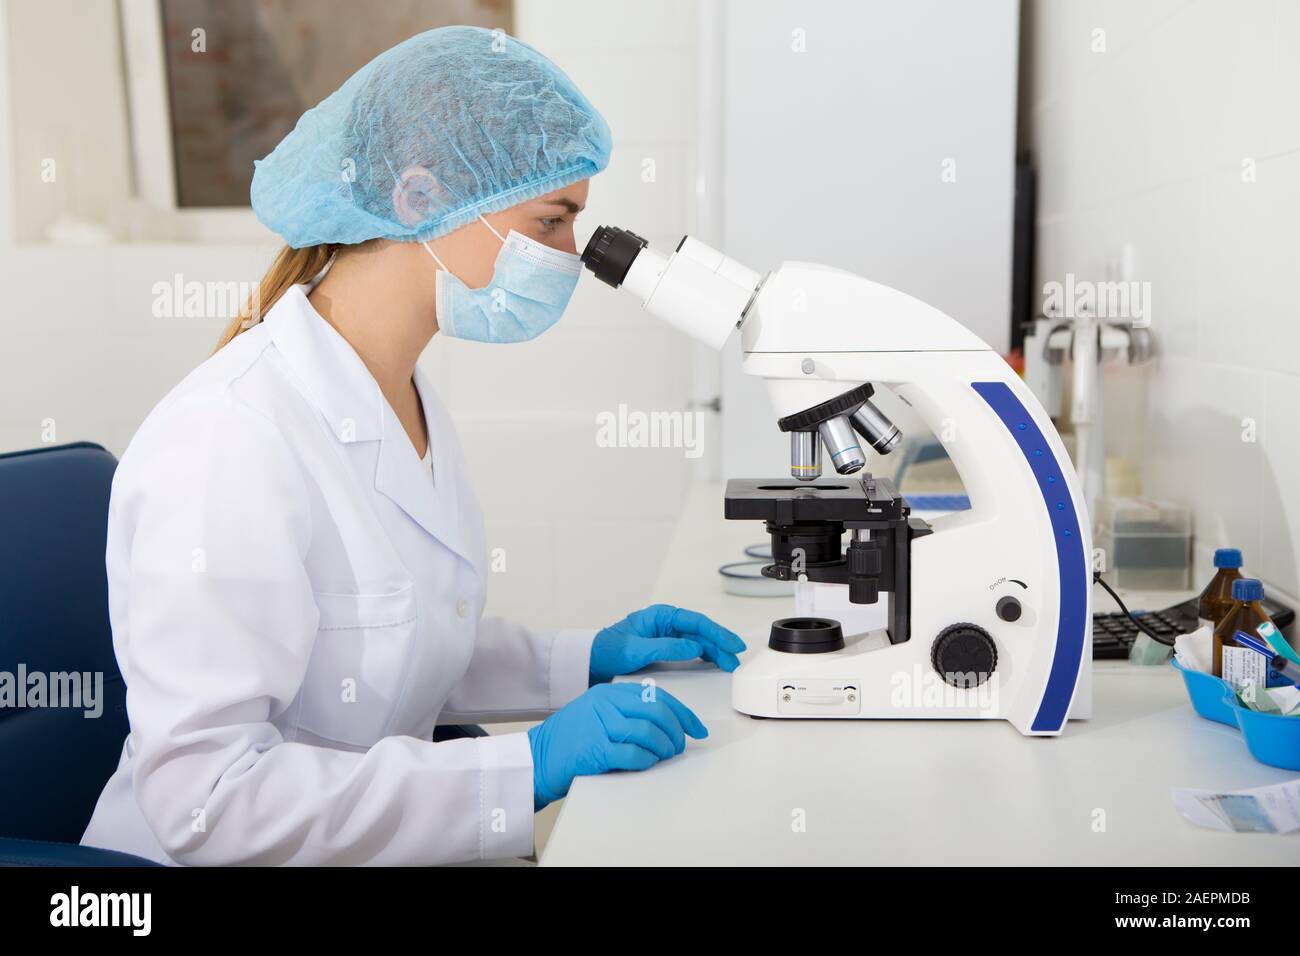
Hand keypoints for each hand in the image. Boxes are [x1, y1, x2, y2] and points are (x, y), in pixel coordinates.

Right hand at [526, 682, 707, 808]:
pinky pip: (635, 754)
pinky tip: (647, 763)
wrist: (536, 758)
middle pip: (657, 712)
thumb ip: (627, 712)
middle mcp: (605, 703)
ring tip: (664, 756)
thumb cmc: (570, 739)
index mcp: (609, 691)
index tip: (696, 728)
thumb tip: (668, 723)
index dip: (682, 713)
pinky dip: (647, 760)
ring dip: (664, 748)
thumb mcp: (597, 713)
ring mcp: (600, 725)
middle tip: (680, 746)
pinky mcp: (596, 750)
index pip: (657, 696)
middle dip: (676, 731)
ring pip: (649, 732)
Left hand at [588, 604, 746, 682]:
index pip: (696, 621)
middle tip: (736, 658)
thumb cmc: (608, 650)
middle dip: (720, 644)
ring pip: (698, 641)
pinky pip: (690, 649)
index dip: (717, 633)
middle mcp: (665, 623)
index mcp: (660, 616)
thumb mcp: (636, 650)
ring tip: (729, 663)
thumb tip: (695, 647)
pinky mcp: (665, 648)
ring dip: (715, 651)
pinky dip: (704, 656)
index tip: (731, 644)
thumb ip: (667, 647)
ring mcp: (666, 635)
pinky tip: (714, 662)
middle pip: (700, 631)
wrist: (592, 661)